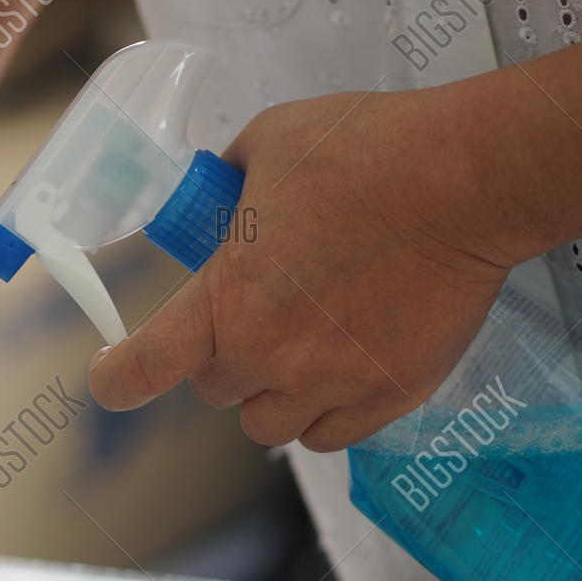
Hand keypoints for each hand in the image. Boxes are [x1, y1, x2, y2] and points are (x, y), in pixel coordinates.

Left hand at [89, 87, 515, 450]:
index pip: (141, 370)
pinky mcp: (386, 397)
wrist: (469, 180)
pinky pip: (330, 437)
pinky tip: (340, 371)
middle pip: (214, 391)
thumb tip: (217, 194)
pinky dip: (326, 414)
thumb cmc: (369, 153)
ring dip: (270, 395)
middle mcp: (267, 357)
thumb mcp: (270, 144)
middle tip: (257, 315)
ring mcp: (328, 385)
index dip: (117, 379)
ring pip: (268, 426)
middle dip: (223, 359)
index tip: (112, 375)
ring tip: (301, 348)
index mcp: (223, 303)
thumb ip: (228, 183)